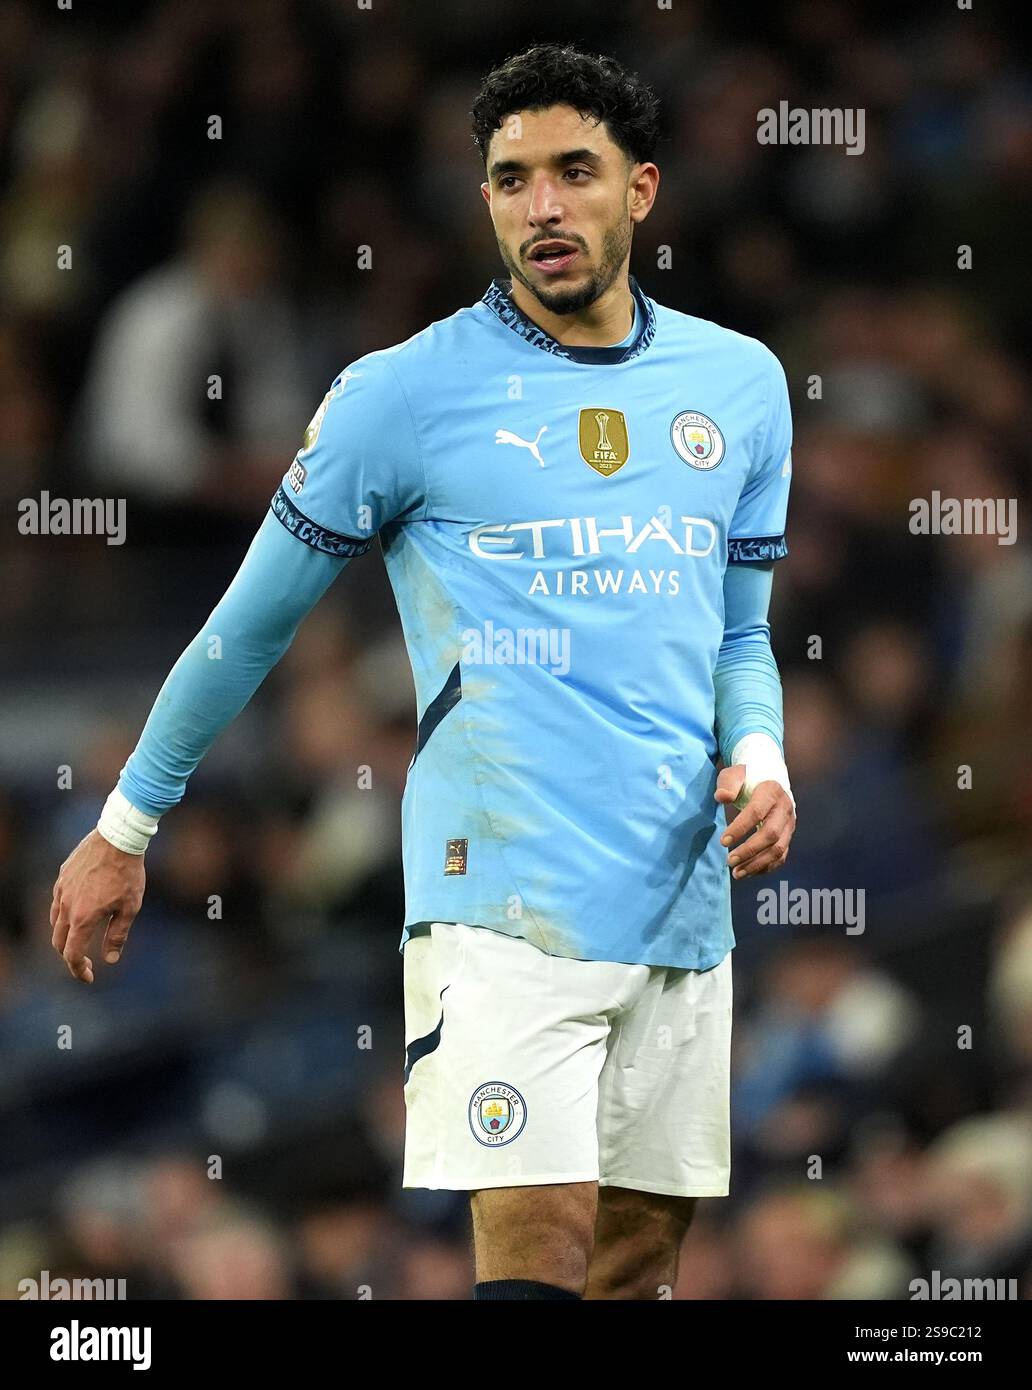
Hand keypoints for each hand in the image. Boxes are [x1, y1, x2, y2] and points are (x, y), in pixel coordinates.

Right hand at [50, 829, 145, 982]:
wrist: (118, 838)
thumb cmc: (128, 873)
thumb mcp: (130, 907)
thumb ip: (117, 935)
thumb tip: (110, 959)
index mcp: (83, 917)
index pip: (72, 954)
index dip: (78, 970)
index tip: (89, 977)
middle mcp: (66, 906)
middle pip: (59, 941)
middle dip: (70, 956)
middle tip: (85, 962)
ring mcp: (61, 890)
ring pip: (54, 922)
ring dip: (65, 936)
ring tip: (81, 939)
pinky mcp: (62, 877)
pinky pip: (57, 902)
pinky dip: (63, 915)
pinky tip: (78, 913)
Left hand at [714, 765, 795, 878]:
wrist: (768, 779)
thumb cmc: (746, 778)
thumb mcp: (734, 774)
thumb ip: (728, 784)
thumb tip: (722, 797)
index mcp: (771, 791)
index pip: (757, 812)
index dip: (740, 828)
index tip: (723, 842)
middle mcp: (784, 808)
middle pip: (771, 835)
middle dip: (750, 851)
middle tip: (729, 861)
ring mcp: (789, 824)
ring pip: (778, 849)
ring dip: (757, 864)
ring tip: (736, 873)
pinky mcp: (788, 836)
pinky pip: (781, 856)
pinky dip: (766, 867)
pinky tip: (748, 872)